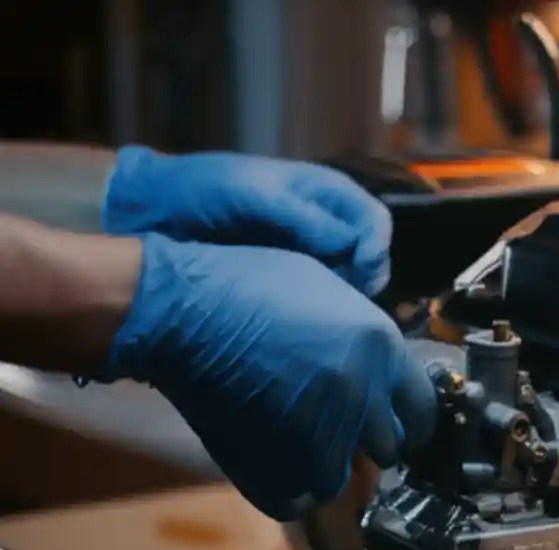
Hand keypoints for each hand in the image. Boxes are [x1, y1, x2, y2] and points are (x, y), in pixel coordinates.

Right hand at [98, 234, 435, 520]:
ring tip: (296, 437)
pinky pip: (302, 499)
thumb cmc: (251, 286)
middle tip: (338, 425)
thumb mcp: (332, 293)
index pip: (425, 408)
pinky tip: (274, 459)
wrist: (183, 313)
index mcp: (382, 349)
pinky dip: (290, 487)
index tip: (396, 420)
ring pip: (346, 476)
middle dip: (368, 438)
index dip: (409, 417)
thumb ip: (366, 338)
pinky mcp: (279, 468)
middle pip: (391, 445)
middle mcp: (364, 398)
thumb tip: (380, 367)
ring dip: (328, 464)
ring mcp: (324, 438)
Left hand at [101, 145, 391, 296]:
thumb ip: (302, 218)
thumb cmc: (203, 190)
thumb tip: (350, 247)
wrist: (152, 213)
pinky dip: (322, 310)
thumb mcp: (252, 196)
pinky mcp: (291, 282)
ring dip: (346, 298)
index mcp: (326, 193)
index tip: (359, 272)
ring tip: (323, 314)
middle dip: (364, 278)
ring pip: (351, 282)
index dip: (375, 247)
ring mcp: (310, 255)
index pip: (375, 221)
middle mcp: (327, 223)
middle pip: (370, 256)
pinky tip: (308, 320)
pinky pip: (322, 298)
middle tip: (342, 299)